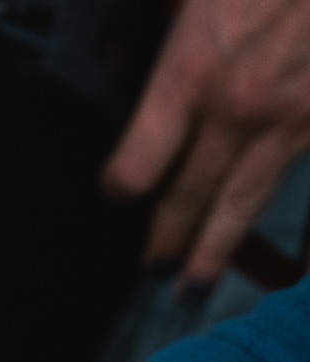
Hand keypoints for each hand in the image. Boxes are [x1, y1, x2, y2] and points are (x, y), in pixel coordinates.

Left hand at [103, 0, 309, 286]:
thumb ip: (184, 25)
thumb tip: (166, 33)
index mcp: (191, 73)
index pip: (136, 164)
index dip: (123, 183)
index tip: (120, 191)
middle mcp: (235, 110)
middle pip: (185, 197)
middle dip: (167, 238)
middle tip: (152, 269)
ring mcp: (290, 123)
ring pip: (242, 204)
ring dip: (215, 250)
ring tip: (194, 285)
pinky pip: (292, 181)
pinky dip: (271, 210)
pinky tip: (263, 239)